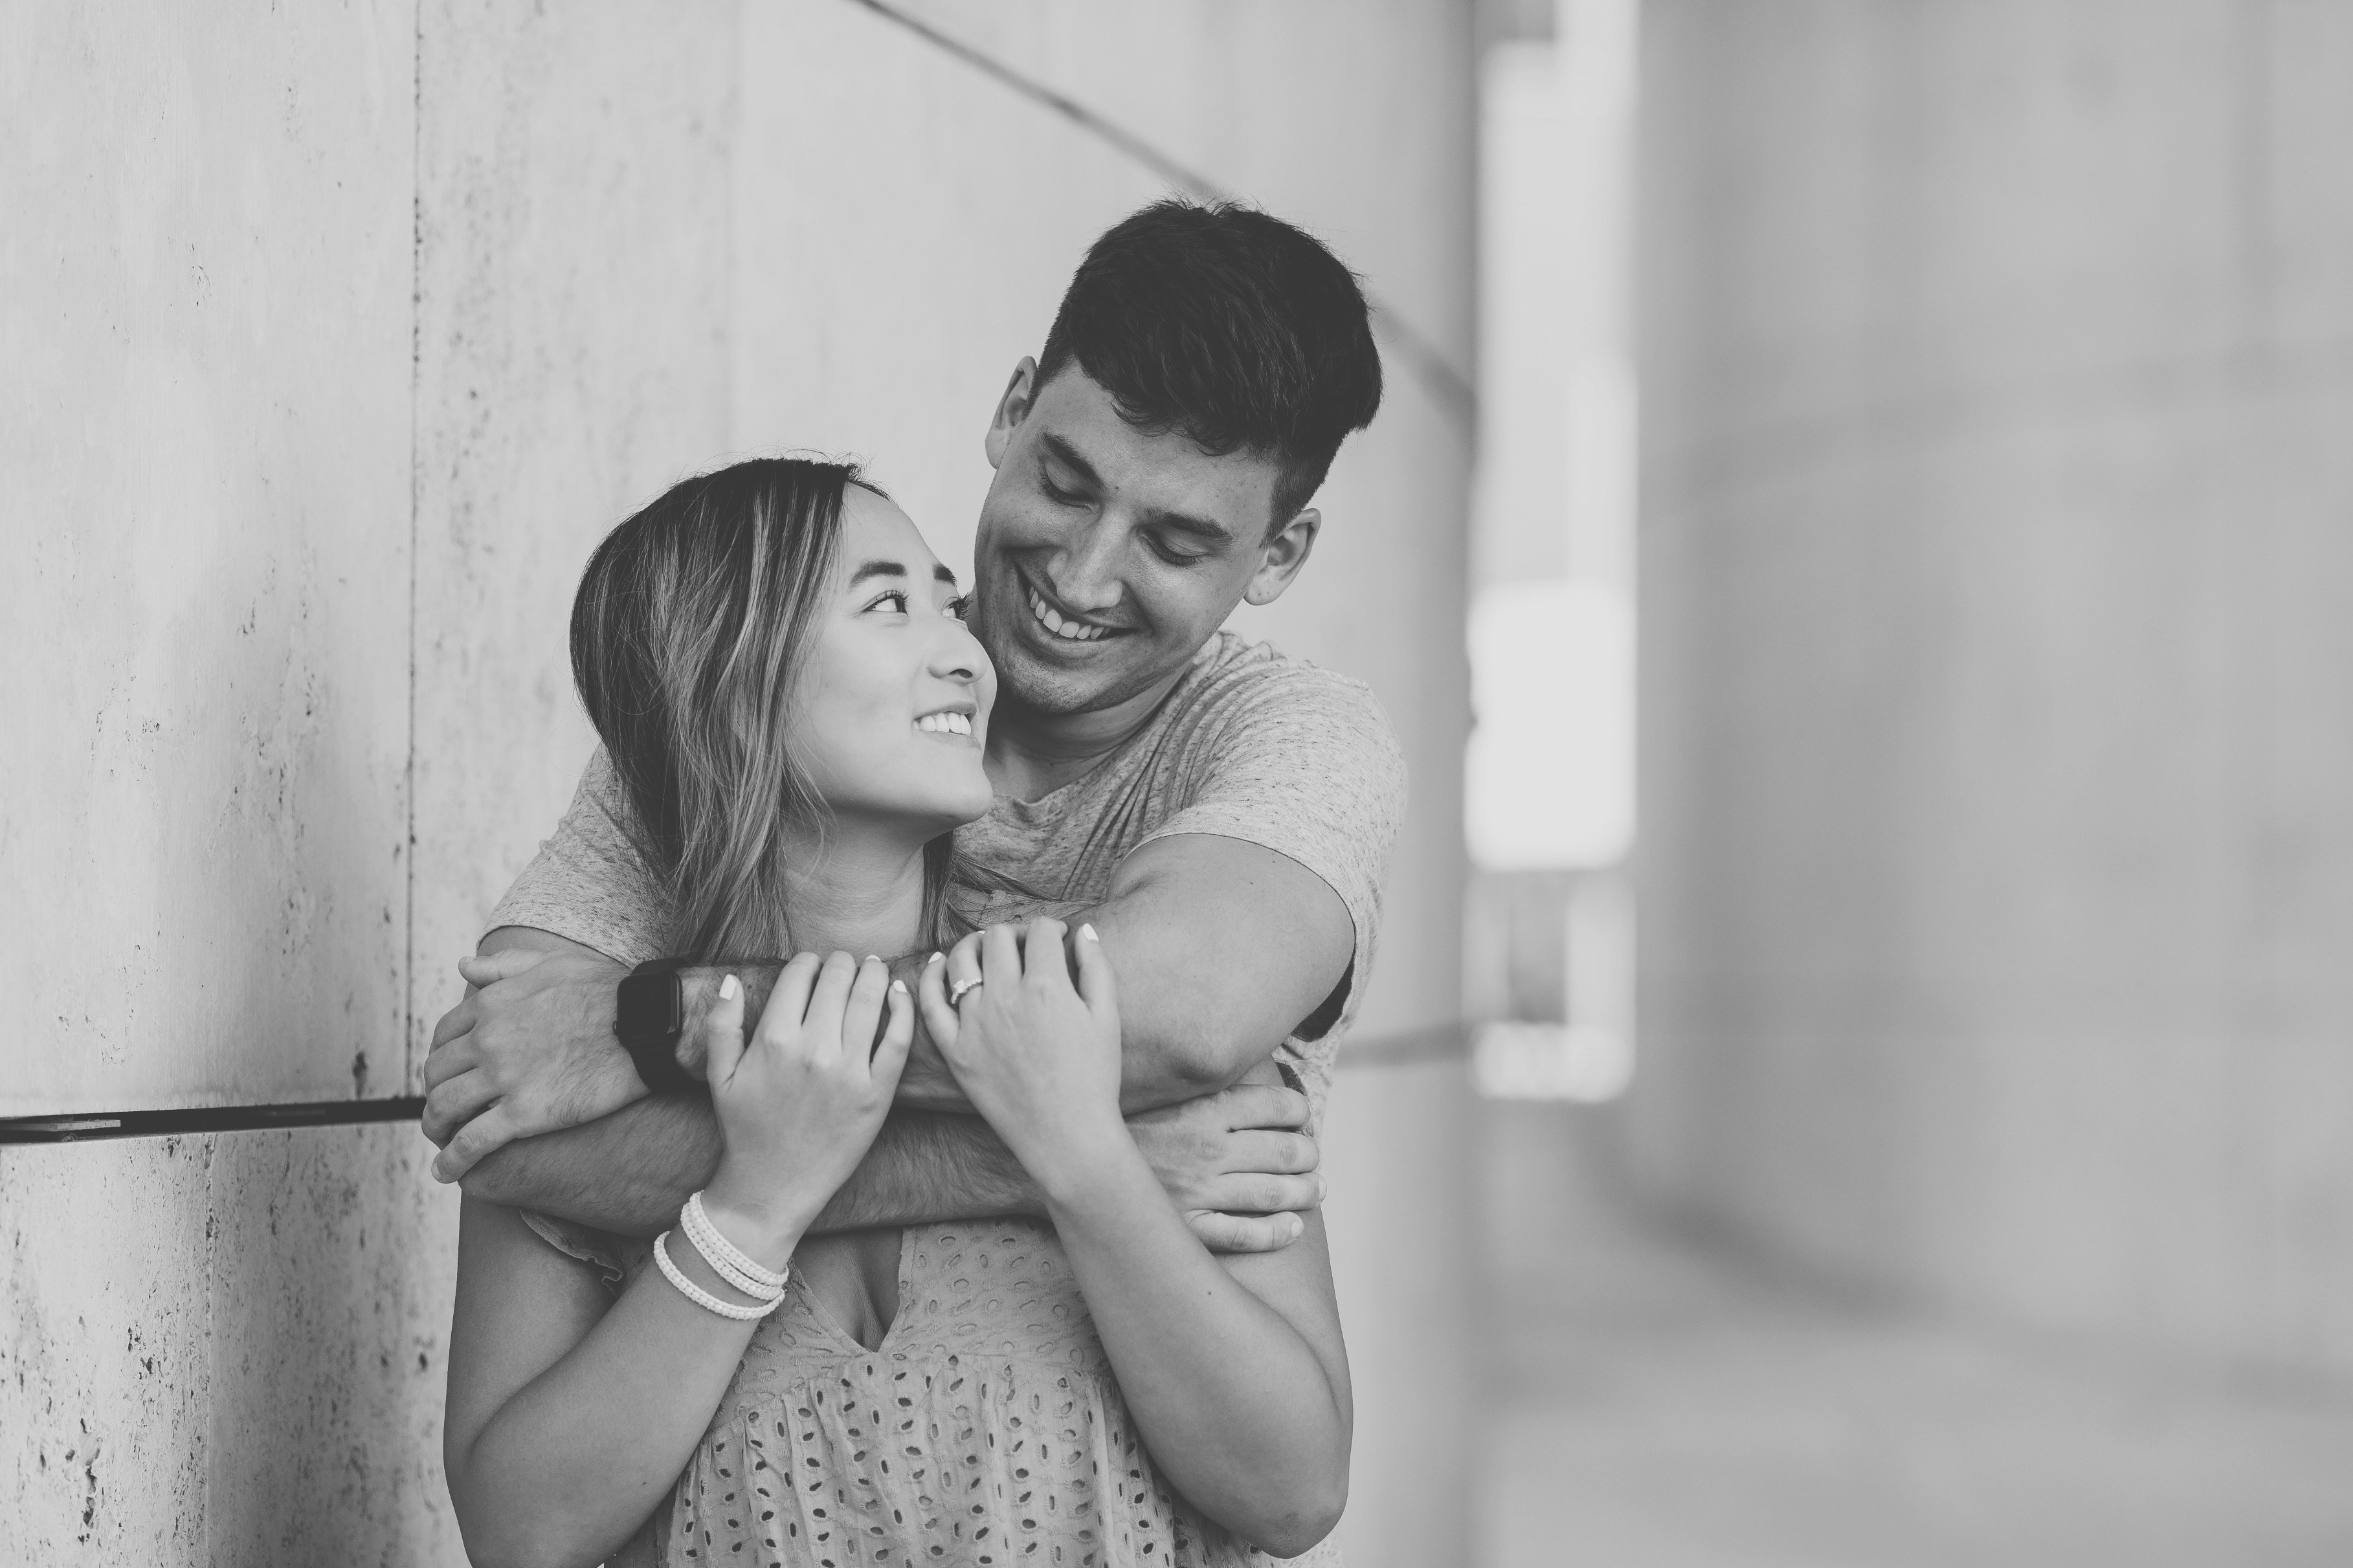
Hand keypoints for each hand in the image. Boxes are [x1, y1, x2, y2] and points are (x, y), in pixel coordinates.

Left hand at [422, 946, 644, 1182]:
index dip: (441, 1057)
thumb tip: (463, 965)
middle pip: (437, 1073)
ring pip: (444, 1108)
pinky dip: (451, 1161)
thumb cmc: (607, 991)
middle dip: (434, 1092)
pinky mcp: (523, 1114)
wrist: (646, 1025)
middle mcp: (487, 1039)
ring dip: (435, 1126)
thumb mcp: (551, 963)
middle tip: (445, 1108)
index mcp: (492, 1004)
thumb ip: (503, 965)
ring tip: (441, 1139)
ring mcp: (502, 1077)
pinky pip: (471, 1143)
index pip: (444, 1036)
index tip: (450, 1072)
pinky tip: (446, 1173)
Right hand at [701, 952, 915, 1261]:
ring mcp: (849, 1071)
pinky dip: (902, 1009)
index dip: (807, 961)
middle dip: (841, 963)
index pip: (799, 975)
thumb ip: (722, 1025)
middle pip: (837, 980)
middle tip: (845, 961)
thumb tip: (731, 980)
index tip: (812, 963)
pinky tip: (898, 993)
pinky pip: (898, 1039)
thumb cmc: (746, 1130)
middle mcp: (814, 1050)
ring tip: (872, 967)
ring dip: (873, 974)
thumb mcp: (720, 1077)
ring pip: (870, 1000)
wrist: (773, 1187)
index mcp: (774, 1040)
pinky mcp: (877, 1094)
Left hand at [918, 919, 1125, 1195]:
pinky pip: (931, 1003)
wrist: (1067, 1136)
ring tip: (986, 950)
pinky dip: (932, 977)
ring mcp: (975, 1023)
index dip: (1052, 927)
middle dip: (1014, 933)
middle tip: (1025, 946)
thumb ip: (1096, 968)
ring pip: (961, 960)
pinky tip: (940, 965)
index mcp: (1048, 986)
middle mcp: (1006, 997)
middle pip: (998, 938)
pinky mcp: (956, 1050)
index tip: (1058, 937)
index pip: (1040, 931)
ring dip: (974, 945)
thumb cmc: (1094, 1079)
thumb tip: (1082, 931)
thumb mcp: (1108, 1018)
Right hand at [1129, 1078, 1325, 1252]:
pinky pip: (1245, 1234)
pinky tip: (1293, 1227)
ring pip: (1273, 1193)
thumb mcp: (1160, 1085)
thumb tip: (1242, 1063)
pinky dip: (1277, 1232)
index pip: (1275, 1107)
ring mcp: (1199, 1190)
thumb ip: (1200, 1077)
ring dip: (1304, 1192)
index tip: (1302, 1116)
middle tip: (1313, 1155)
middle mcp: (1207, 1149)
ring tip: (1316, 1189)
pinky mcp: (1187, 1226)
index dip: (1299, 1112)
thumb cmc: (1115, 1117)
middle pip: (1283, 1151)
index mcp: (1204, 1108)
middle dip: (1308, 1153)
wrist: (1067, 1159)